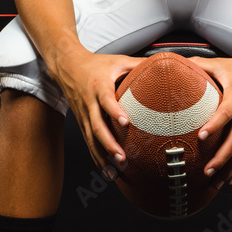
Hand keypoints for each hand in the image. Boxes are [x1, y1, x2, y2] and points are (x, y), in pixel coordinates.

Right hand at [54, 47, 141, 170]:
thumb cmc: (96, 64)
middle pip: (96, 125)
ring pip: (90, 138)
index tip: (125, 122)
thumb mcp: (118, 60)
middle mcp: (89, 102)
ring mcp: (83, 114)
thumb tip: (164, 66)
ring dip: (102, 156)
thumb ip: (138, 65)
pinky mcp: (81, 122)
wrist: (67, 66)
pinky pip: (88, 142)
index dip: (114, 110)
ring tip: (115, 171)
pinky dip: (96, 157)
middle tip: (122, 157)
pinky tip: (106, 171)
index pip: (106, 99)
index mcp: (99, 85)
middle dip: (108, 143)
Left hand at [189, 53, 231, 185]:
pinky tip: (229, 178)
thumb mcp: (223, 64)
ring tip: (215, 182)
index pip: (226, 113)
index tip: (201, 137)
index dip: (214, 125)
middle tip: (206, 170)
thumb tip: (175, 62)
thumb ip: (199, 65)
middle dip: (221, 158)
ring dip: (229, 168)